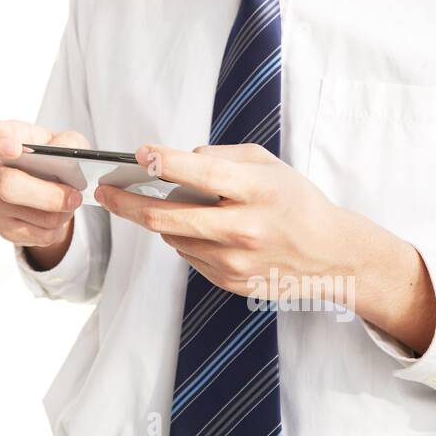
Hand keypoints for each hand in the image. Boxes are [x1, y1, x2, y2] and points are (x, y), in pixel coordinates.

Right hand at [0, 119, 86, 256]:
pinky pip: (34, 235)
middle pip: (8, 185)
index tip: (14, 150)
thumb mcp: (69, 142)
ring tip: (69, 204)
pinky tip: (58, 217)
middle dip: (47, 195)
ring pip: (28, 213)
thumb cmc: (56, 158)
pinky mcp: (1, 226)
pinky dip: (56, 230)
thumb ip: (69, 143)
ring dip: (59, 213)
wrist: (55, 186)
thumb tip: (65, 156)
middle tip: (75, 197)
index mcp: (3, 138)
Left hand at [94, 141, 359, 303]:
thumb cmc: (294, 200)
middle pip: (167, 218)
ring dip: (159, 220)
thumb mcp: (267, 164)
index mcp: (255, 191)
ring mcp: (234, 262)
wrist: (330, 255)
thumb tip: (175, 160)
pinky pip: (188, 256)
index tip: (139, 154)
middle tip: (105, 191)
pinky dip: (183, 239)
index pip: (201, 173)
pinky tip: (198, 228)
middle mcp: (243, 229)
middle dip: (127, 203)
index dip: (164, 162)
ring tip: (155, 204)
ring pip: (173, 238)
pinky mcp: (229, 282)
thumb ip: (220, 155)